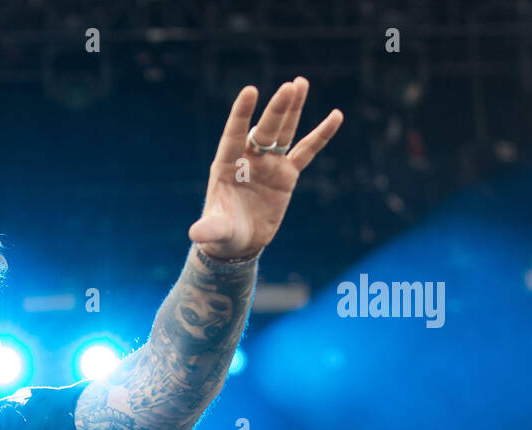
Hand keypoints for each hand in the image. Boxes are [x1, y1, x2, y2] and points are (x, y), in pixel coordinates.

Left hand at [189, 77, 342, 260]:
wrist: (239, 243)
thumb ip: (209, 228)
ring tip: (300, 83)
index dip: (241, 114)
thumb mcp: (215, 232)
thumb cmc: (222, 233)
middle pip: (265, 130)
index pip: (234, 135)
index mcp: (226, 166)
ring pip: (283, 133)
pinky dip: (321, 135)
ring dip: (292, 109)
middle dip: (277, 110)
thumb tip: (195, 234)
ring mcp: (269, 165)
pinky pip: (306, 152)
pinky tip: (336, 116)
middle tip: (290, 86)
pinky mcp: (287, 175)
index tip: (250, 90)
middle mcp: (248, 159)